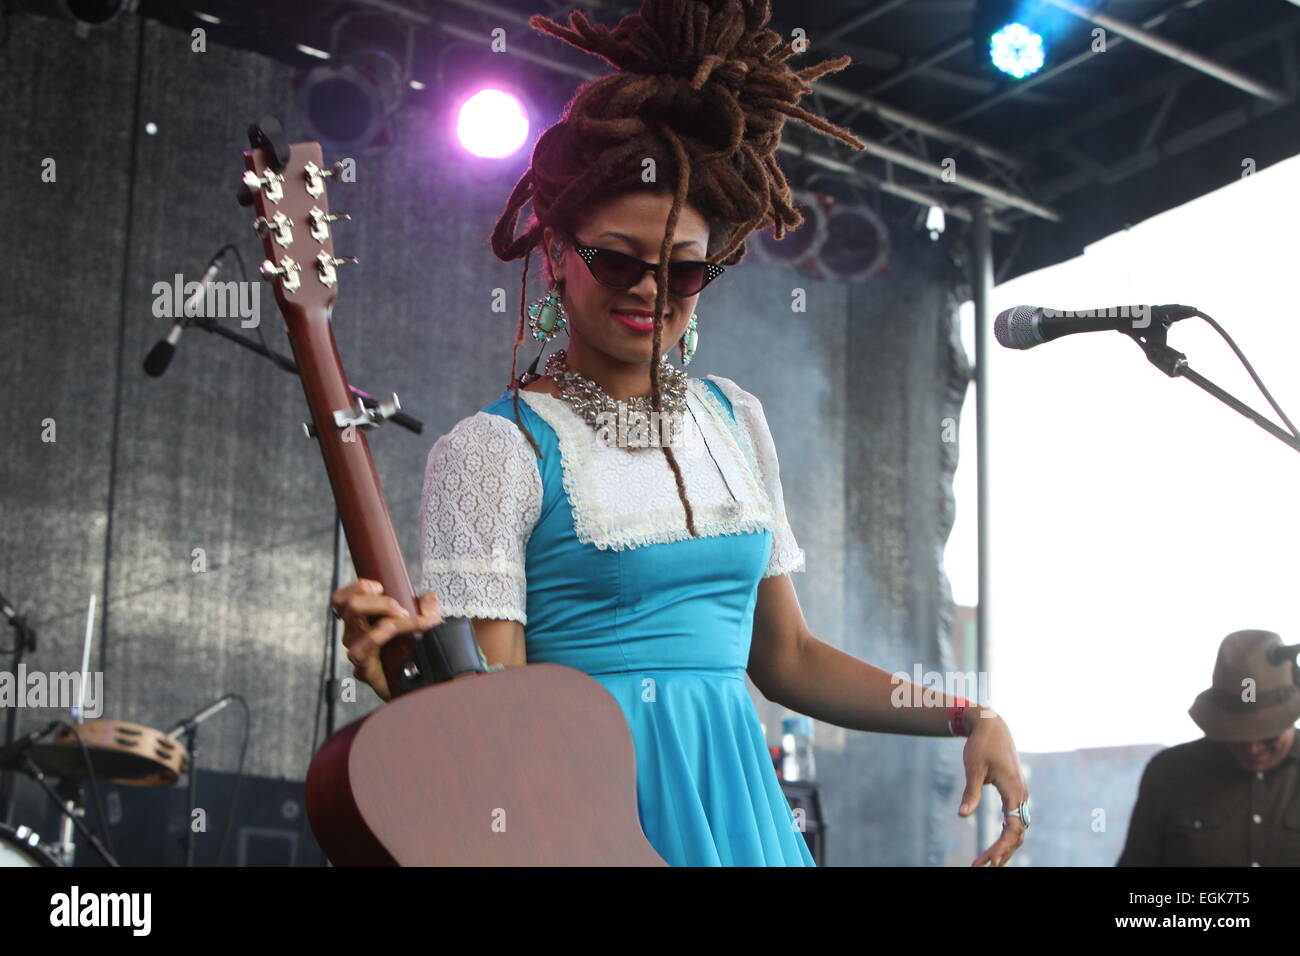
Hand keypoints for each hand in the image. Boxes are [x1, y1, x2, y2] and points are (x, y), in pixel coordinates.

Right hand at [331, 579, 441, 701]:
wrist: (415, 688)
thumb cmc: (413, 654)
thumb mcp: (423, 626)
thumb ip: (426, 609)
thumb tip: (428, 597)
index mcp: (361, 621)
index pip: (342, 598)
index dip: (358, 587)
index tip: (381, 587)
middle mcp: (354, 635)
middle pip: (351, 606)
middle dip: (381, 602)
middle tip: (404, 610)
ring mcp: (357, 652)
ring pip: (357, 627)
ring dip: (389, 619)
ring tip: (412, 622)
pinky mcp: (364, 671)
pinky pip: (361, 651)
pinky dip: (379, 636)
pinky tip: (392, 631)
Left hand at [957, 710, 1028, 866]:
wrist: (991, 725)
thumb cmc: (981, 744)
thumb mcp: (973, 768)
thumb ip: (971, 793)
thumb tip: (962, 815)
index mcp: (1014, 790)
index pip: (1012, 828)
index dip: (1002, 847)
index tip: (990, 861)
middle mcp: (1021, 794)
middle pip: (1017, 833)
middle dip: (1001, 852)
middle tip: (980, 865)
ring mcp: (1020, 793)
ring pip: (1018, 828)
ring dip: (1004, 846)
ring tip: (987, 862)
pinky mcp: (1015, 792)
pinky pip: (1015, 819)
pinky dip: (1006, 835)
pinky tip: (995, 845)